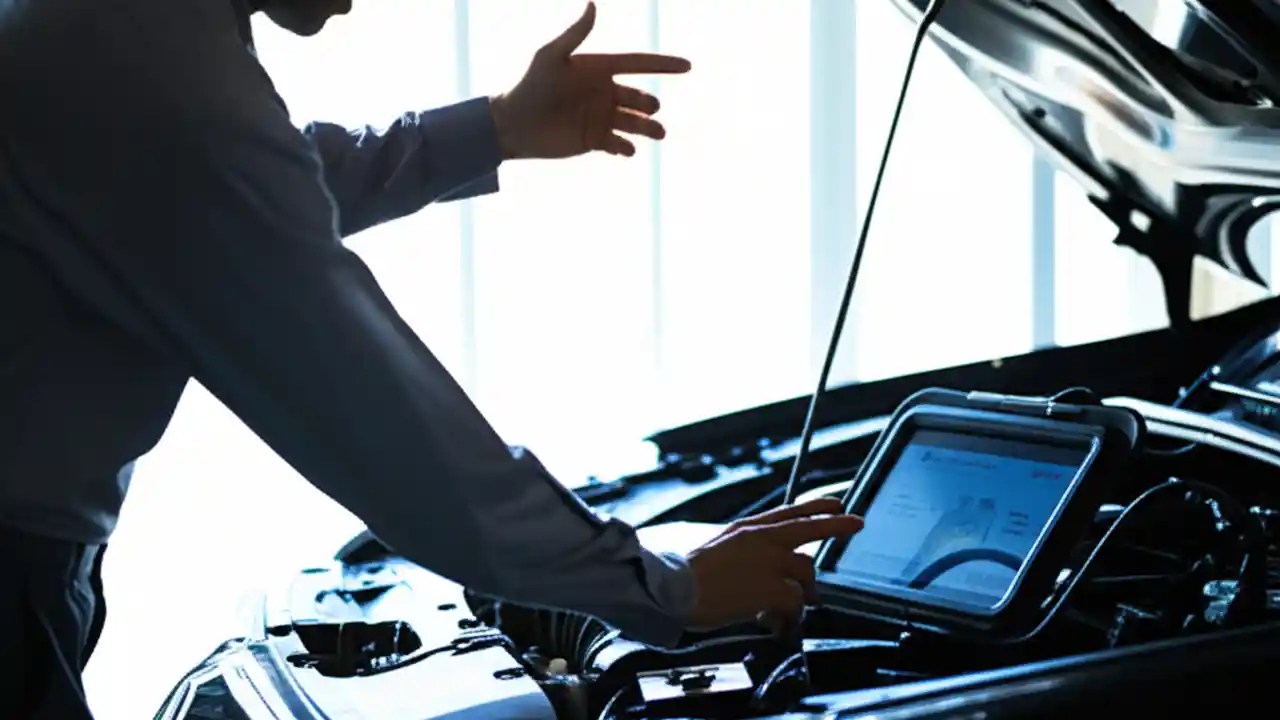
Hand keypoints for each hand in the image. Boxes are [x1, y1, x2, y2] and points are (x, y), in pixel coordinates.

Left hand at [489, 2, 690, 159]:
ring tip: (659, 133)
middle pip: (639, 97)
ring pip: (635, 123)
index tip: (687, 65)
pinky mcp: (595, 140)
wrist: (514, 124)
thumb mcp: (551, 57)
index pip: (638, 64)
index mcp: (599, 69)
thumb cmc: (530, 86)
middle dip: (649, 103)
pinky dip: (626, 147)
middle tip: (651, 109)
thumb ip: (575, 34)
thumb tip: (593, 4)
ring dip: (649, 128)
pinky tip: (627, 149)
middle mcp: (605, 92)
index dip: (663, 65)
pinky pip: (619, 144)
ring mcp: (601, 117)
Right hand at [684, 498, 864, 633]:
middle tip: (855, 523)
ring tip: (792, 615)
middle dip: (837, 525)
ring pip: (806, 574)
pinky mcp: (773, 587)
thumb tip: (755, 572)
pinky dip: (789, 620)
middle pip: (810, 529)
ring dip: (804, 598)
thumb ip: (741, 554)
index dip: (815, 507)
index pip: (788, 513)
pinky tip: (777, 628)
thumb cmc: (683, 574)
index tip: (835, 503)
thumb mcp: (715, 550)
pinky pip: (796, 605)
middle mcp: (762, 540)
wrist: (672, 588)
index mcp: (746, 529)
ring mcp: (770, 562)